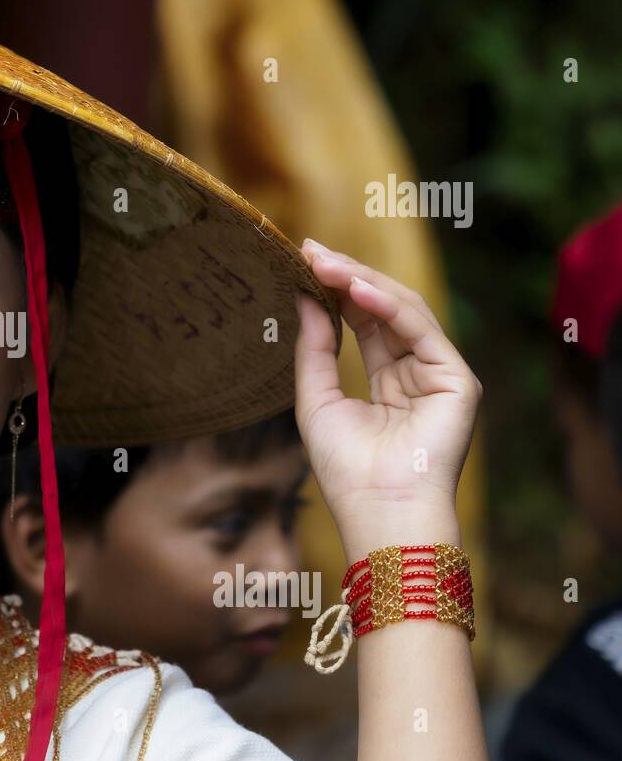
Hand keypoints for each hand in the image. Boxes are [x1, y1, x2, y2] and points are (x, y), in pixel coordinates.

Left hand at [293, 240, 481, 555]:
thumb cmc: (346, 470)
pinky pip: (419, 329)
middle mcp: (417, 374)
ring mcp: (440, 374)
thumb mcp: (316, 399)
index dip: (335, 290)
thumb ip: (314, 348)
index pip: (362, 322)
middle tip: (310, 249)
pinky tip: (353, 289)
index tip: (303, 260)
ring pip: (402, 311)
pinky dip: (386, 305)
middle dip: (346, 276)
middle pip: (382, 310)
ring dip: (361, 282)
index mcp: (388, 383)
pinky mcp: (457, 380)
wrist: (378, 511)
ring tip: (324, 262)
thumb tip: (305, 296)